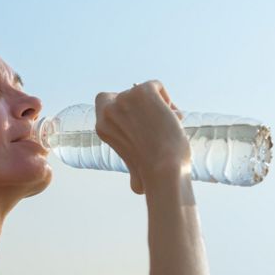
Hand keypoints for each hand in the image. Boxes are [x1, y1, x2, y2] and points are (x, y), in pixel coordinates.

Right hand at [94, 80, 190, 194]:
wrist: (164, 169)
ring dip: (159, 106)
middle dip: (144, 108)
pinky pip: (157, 86)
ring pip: (145, 91)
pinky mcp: (143, 92)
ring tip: (168, 126)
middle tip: (157, 126)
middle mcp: (109, 110)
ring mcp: (125, 99)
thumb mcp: (133, 167)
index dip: (125, 108)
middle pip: (129, 95)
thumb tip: (137, 188)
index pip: (106, 101)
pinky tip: (172, 117)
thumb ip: (132, 165)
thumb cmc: (152, 174)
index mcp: (102, 126)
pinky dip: (167, 100)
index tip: (140, 121)